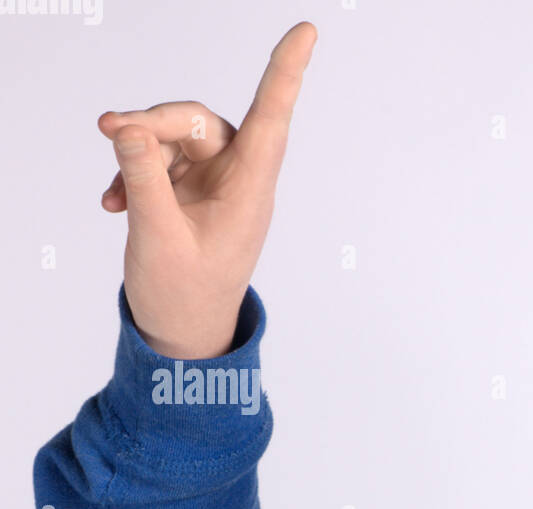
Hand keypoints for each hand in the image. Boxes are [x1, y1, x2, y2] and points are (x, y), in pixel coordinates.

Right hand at [98, 21, 316, 358]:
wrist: (184, 336)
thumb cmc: (184, 294)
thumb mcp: (156, 237)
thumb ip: (143, 179)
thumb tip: (128, 128)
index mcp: (251, 193)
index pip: (271, 121)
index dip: (285, 74)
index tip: (307, 32)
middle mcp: (240, 181)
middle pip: (199, 121)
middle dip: (153, 124)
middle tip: (108, 130)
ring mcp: (216, 185)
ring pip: (174, 138)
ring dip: (136, 155)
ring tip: (111, 195)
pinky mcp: (193, 191)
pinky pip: (159, 160)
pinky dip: (132, 173)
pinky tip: (112, 202)